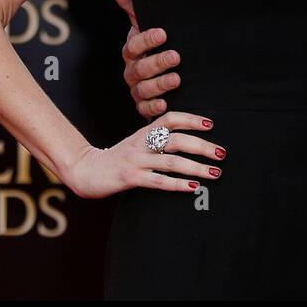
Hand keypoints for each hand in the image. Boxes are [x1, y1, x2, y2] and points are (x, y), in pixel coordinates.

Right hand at [62, 112, 223, 198]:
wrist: (85, 170)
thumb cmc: (117, 159)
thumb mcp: (136, 144)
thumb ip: (155, 140)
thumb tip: (185, 142)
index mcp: (144, 132)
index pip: (170, 119)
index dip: (191, 119)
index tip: (211, 123)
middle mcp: (141, 143)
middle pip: (176, 139)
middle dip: (202, 146)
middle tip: (222, 153)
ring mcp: (135, 160)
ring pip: (170, 161)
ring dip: (196, 166)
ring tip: (215, 172)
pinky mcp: (129, 178)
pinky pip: (157, 181)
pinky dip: (177, 184)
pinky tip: (192, 187)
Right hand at [107, 0, 181, 119]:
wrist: (173, 73)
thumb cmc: (157, 44)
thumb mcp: (147, 22)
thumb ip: (130, 2)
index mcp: (132, 51)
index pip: (134, 46)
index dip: (147, 40)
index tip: (163, 33)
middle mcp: (132, 71)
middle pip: (139, 69)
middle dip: (157, 62)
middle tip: (176, 56)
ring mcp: (139, 90)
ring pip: (143, 89)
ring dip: (160, 84)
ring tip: (177, 79)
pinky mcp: (147, 106)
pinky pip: (146, 110)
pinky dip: (155, 107)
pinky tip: (166, 104)